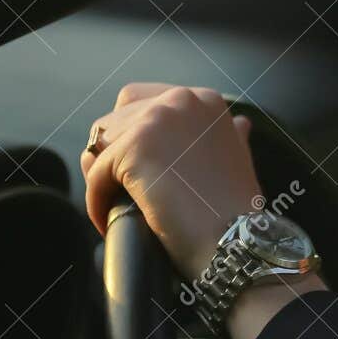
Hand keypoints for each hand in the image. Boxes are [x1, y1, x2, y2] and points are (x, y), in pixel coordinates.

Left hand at [81, 83, 261, 278]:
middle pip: (114, 118)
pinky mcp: (135, 146)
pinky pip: (96, 172)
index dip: (130, 132)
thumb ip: (231, 136)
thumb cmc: (237, 209)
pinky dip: (97, 199)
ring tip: (114, 205)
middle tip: (116, 187)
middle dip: (110, 153)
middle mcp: (181, 100)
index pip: (140, 99)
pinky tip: (108, 219)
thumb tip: (240, 126)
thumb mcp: (241, 160)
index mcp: (205, 100)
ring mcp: (157, 119)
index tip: (133, 165)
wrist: (233, 239)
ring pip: (100, 144)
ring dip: (101, 176)